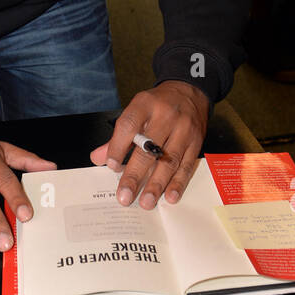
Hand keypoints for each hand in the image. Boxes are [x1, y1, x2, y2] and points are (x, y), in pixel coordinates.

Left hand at [89, 81, 208, 210]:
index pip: (129, 125)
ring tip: (146, 202)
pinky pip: (187, 165)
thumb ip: (118, 136)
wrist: (189, 92)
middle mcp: (165, 116)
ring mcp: (183, 129)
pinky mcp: (197, 142)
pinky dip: (178, 183)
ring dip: (156, 184)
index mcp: (145, 104)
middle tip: (125, 196)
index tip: (111, 166)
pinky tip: (169, 197)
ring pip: (169, 160)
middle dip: (135, 174)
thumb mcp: (136, 111)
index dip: (118, 146)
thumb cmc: (158, 105)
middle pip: (148, 148)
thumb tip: (98, 158)